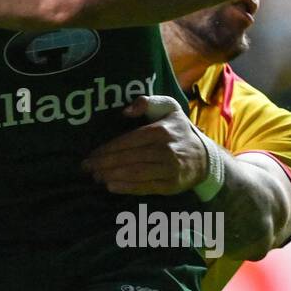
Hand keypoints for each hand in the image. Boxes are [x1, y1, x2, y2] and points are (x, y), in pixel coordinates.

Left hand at [81, 95, 206, 194]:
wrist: (204, 157)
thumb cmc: (179, 130)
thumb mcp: (168, 107)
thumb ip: (147, 102)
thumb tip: (126, 111)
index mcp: (161, 131)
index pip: (129, 141)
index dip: (108, 148)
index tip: (91, 154)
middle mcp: (166, 151)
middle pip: (129, 158)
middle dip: (105, 163)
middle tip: (87, 167)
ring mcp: (169, 170)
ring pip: (135, 173)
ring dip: (112, 176)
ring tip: (96, 176)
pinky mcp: (171, 185)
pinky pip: (145, 187)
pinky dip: (127, 187)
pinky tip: (111, 186)